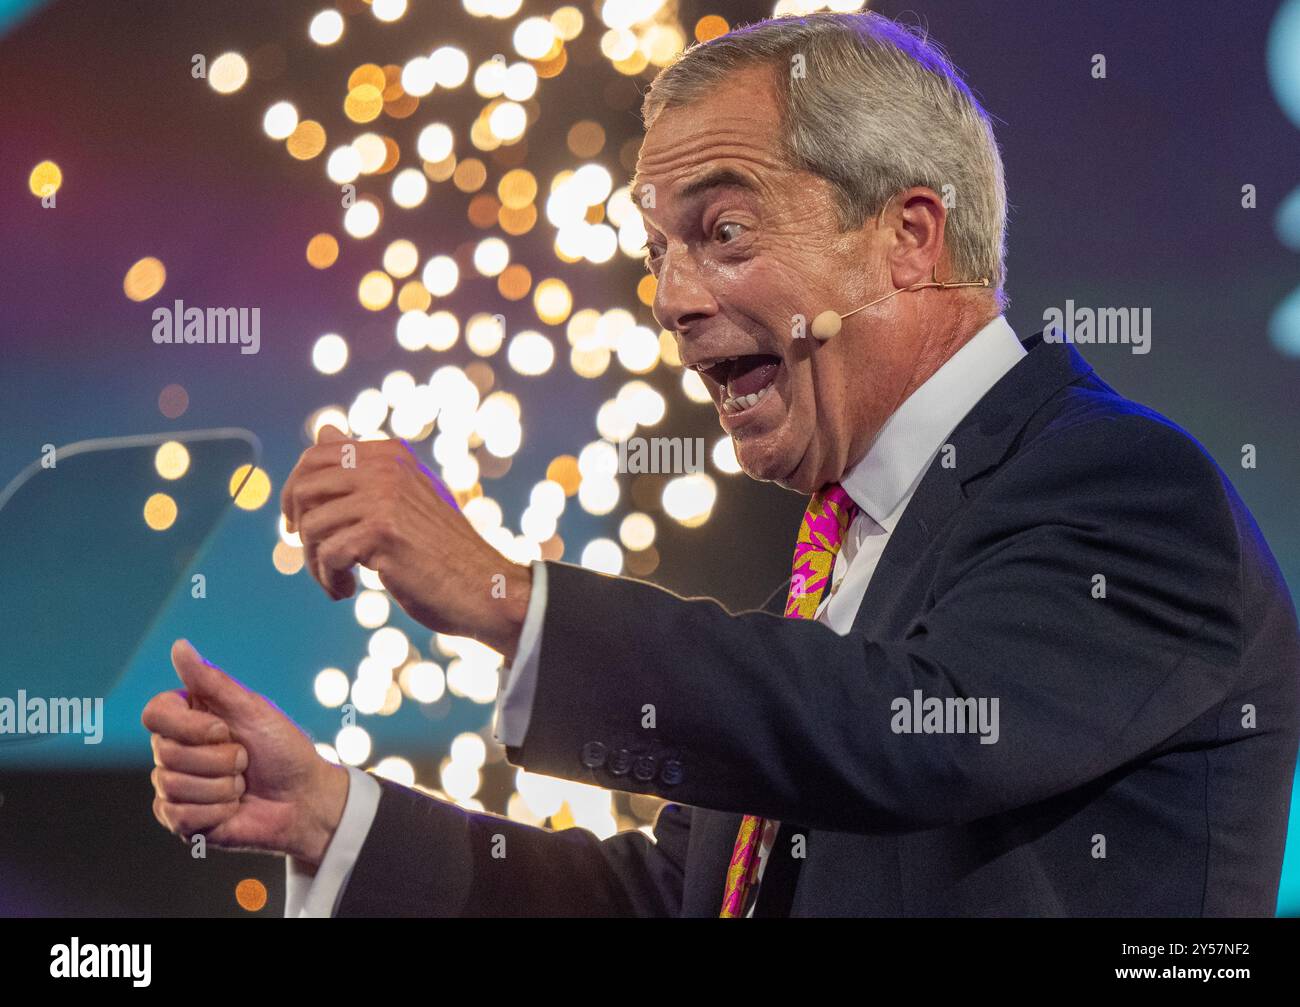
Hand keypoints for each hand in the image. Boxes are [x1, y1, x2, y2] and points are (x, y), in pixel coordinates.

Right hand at [142, 639, 348, 866]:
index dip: (189, 727)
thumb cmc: (283, 749)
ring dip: (222, 788)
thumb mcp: (252, 709)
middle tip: (245, 761)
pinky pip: (178, 816)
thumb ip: (212, 681)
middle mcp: (176, 750)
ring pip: (172, 786)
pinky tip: (233, 808)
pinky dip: (216, 811)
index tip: (224, 730)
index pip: (154, 714)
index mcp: (189, 718)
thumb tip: (179, 645)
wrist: (305, 798)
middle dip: (219, 760)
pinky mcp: (181, 820)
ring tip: (242, 786)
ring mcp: (176, 786)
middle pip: (166, 753)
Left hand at [281, 426, 530, 658]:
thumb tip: (324, 430)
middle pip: (304, 487)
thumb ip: (366, 466)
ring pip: (311, 526)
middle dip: (299, 527)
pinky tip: (346, 591)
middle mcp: (388, 467)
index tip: (300, 523)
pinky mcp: (382, 533)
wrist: (483, 587)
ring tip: (338, 580)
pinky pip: (326, 554)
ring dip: (314, 563)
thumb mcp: (406, 496)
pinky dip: (328, 579)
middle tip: (316, 556)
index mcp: (392, 454)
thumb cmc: (442, 549)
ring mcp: (385, 498)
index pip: (317, 454)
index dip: (296, 490)